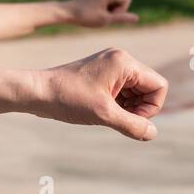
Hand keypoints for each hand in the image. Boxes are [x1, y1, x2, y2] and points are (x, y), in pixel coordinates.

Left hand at [37, 48, 167, 140]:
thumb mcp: (103, 114)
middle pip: (148, 88)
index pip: (159, 86)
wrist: (35, 92)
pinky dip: (116, 104)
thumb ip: (132, 124)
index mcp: (124, 62)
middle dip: (138, 107)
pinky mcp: (99, 74)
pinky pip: (120, 90)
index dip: (151, 107)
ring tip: (107, 115)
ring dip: (127, 107)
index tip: (131, 119)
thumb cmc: (67, 98)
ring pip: (134, 91)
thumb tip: (152, 133)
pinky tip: (101, 111)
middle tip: (118, 119)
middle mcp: (119, 59)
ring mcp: (108, 66)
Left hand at [64, 0, 139, 27]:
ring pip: (113, 2)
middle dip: (115, 10)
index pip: (127, 0)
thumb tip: (137, 18)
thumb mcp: (105, 20)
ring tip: (96, 15)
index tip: (108, 16)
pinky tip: (93, 12)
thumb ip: (122, 18)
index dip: (121, 11)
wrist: (65, 13)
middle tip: (101, 16)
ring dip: (109, 10)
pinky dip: (103, 9)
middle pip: (121, 0)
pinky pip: (106, 2)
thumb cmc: (85, 16)